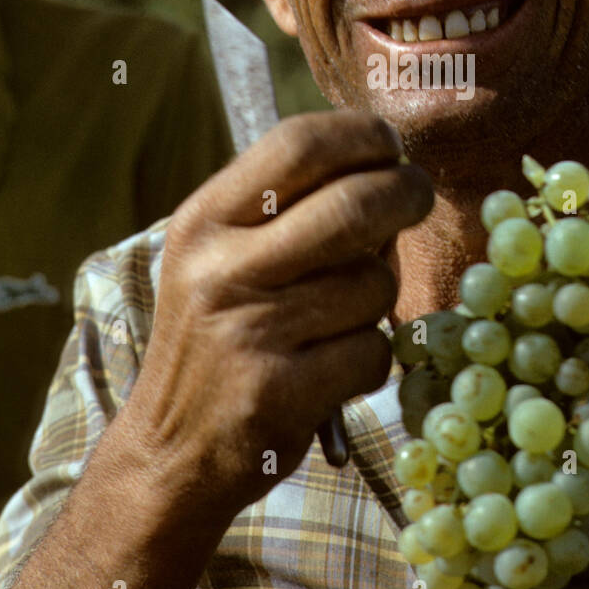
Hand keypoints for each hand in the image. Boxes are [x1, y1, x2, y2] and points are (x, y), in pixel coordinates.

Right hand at [127, 111, 432, 517]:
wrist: (171, 452)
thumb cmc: (217, 339)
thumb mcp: (222, 259)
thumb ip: (289, 213)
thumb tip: (386, 172)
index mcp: (204, 222)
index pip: (298, 144)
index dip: (362, 136)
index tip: (391, 146)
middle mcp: (221, 269)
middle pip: (354, 204)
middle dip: (405, 194)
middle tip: (417, 197)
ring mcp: (252, 331)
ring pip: (373, 284)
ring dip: (378, 299)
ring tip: (339, 321)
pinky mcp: (283, 392)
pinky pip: (373, 351)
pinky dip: (370, 360)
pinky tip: (334, 371)